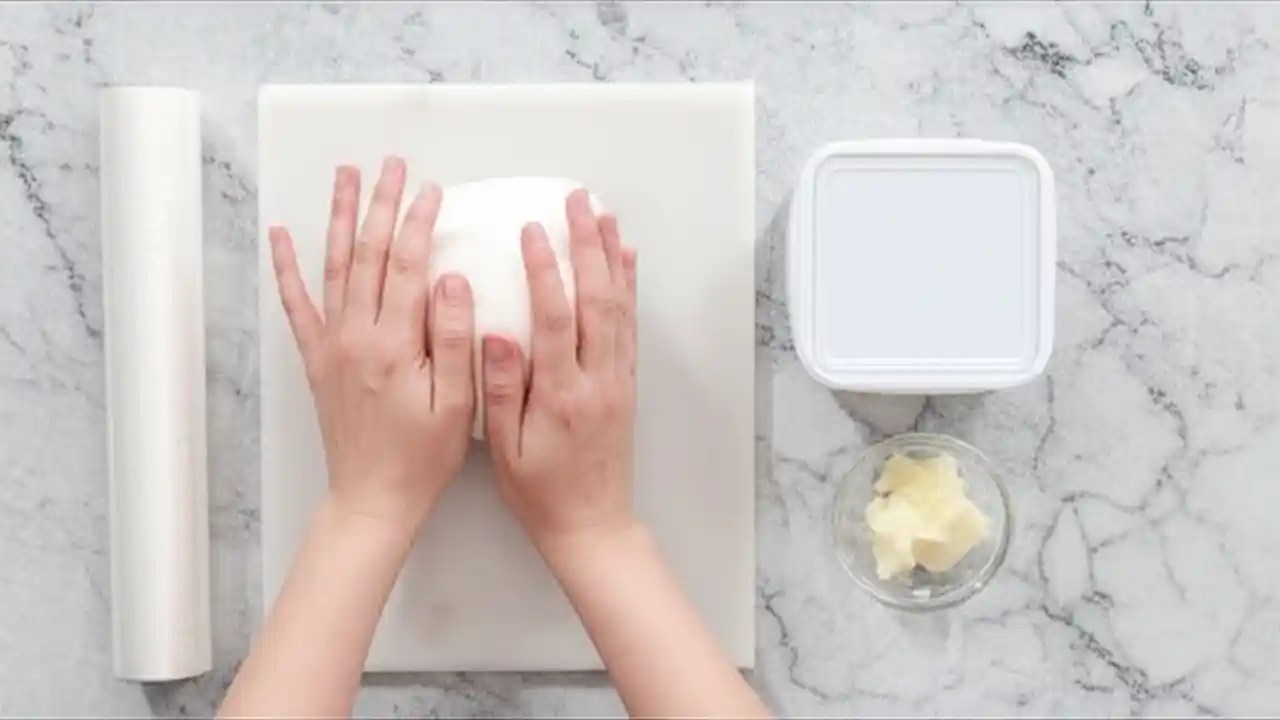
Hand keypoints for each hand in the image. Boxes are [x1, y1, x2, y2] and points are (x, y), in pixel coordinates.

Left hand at [267, 157, 475, 534]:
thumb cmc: (421, 457)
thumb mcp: (455, 401)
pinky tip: (283, 237)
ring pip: (334, 266)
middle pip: (368, 253)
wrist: (373, 497)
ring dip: (340, 217)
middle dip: (381, 203)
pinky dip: (288, 268)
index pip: (408, 265)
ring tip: (346, 176)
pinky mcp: (318, 360)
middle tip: (393, 166)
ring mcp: (331, 345)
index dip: (420, 222)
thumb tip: (451, 279)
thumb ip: (452, 337)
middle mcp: (355, 336)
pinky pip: (297, 305)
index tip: (433, 190)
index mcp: (393, 343)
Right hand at [482, 189, 638, 550]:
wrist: (591, 524)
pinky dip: (630, 289)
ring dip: (612, 257)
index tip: (532, 230)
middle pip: (597, 299)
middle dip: (587, 244)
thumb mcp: (506, 448)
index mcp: (561, 394)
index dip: (544, 270)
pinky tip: (626, 261)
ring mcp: (617, 379)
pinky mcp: (626, 384)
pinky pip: (630, 327)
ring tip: (603, 214)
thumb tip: (495, 334)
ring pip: (620, 307)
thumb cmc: (540, 492)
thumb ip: (500, 389)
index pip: (554, 318)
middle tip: (577, 201)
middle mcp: (597, 380)